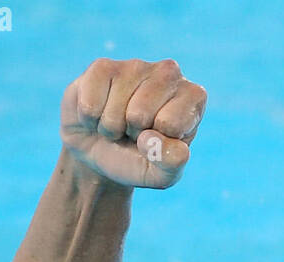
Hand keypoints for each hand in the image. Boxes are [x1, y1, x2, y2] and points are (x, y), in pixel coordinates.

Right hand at [60, 58, 206, 188]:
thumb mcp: (161, 175)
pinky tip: (98, 113)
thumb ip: (171, 164)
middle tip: (134, 132)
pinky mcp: (102, 67)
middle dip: (132, 133)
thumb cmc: (138, 159)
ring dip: (110, 128)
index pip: (172, 124)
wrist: (101, 152)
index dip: (157, 143)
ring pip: (114, 110)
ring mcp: (135, 65)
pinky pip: (90, 105)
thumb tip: (153, 140)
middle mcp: (169, 73)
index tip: (157, 140)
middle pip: (140, 114)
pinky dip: (90, 120)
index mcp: (193, 97)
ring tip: (118, 124)